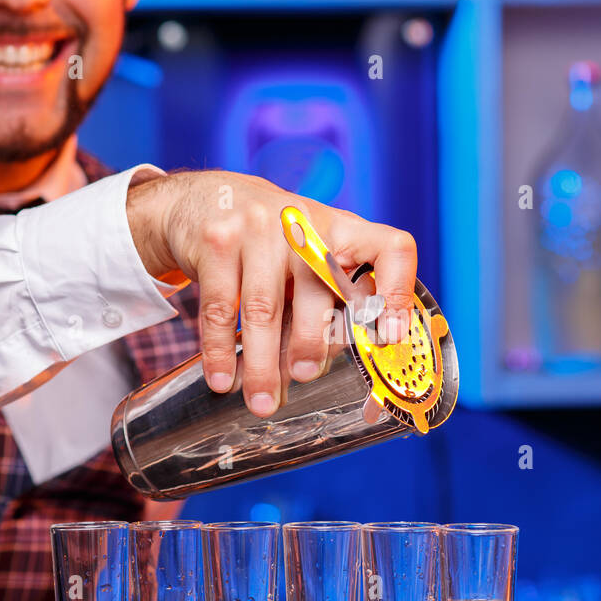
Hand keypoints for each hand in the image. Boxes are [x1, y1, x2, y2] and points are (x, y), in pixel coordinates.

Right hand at [126, 169, 417, 417]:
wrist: (203, 199)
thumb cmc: (272, 244)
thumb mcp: (310, 258)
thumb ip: (328, 303)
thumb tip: (331, 375)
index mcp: (344, 230)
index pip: (392, 249)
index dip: (397, 293)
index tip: (388, 337)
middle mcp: (306, 224)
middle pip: (321, 290)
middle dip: (312, 344)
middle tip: (305, 376)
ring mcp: (259, 228)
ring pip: (265, 309)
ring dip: (263, 365)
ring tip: (263, 402)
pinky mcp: (217, 241)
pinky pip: (221, 308)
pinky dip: (222, 351)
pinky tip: (223, 379)